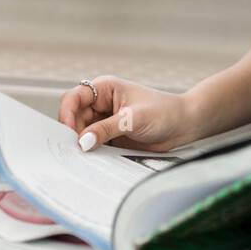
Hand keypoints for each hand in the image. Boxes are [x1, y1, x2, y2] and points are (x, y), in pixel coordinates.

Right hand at [58, 75, 193, 152]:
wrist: (184, 125)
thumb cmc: (164, 112)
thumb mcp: (133, 119)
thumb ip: (106, 129)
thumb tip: (82, 142)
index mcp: (105, 89)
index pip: (74, 98)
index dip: (66, 114)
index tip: (67, 132)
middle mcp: (102, 104)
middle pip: (74, 118)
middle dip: (72, 133)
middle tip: (74, 151)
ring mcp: (105, 121)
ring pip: (82, 133)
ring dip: (81, 145)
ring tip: (83, 158)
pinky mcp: (111, 136)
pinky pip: (94, 145)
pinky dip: (91, 153)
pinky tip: (92, 161)